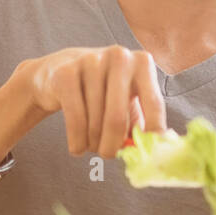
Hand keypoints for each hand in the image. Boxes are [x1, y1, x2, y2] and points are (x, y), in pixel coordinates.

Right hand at [18, 46, 166, 157]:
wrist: (60, 70)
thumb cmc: (104, 90)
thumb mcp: (128, 100)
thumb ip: (141, 122)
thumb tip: (153, 147)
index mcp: (142, 63)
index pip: (155, 103)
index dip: (154, 131)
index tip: (151, 153)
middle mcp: (119, 58)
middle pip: (118, 117)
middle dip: (112, 145)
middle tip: (108, 156)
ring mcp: (91, 62)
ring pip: (95, 120)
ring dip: (93, 143)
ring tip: (92, 146)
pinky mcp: (65, 73)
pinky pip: (75, 118)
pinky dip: (77, 140)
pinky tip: (78, 147)